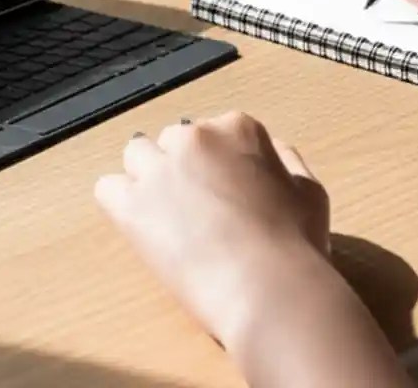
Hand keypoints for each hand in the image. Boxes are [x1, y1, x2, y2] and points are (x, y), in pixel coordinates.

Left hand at [94, 112, 331, 352]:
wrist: (268, 289)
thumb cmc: (297, 244)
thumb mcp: (310, 191)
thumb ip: (286, 162)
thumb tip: (271, 151)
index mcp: (237, 129)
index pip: (216, 131)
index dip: (220, 164)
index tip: (226, 192)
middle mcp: (193, 138)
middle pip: (173, 141)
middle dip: (182, 168)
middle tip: (198, 209)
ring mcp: (158, 170)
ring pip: (136, 156)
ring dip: (148, 178)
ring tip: (167, 217)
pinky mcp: (130, 204)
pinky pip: (107, 188)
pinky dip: (120, 203)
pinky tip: (141, 226)